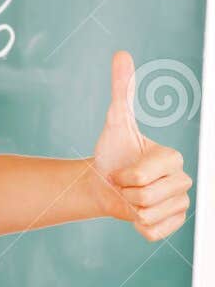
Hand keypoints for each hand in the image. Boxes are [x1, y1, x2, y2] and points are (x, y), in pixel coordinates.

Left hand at [90, 51, 191, 241]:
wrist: (103, 184)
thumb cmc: (111, 154)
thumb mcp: (115, 121)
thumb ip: (121, 90)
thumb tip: (122, 53)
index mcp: (174, 157)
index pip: (141, 176)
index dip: (124, 175)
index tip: (122, 169)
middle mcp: (183, 180)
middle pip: (145, 197)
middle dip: (126, 193)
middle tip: (125, 185)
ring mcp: (180, 203)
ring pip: (148, 216)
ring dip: (130, 210)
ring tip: (131, 198)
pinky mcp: (173, 225)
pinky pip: (152, 233)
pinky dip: (137, 227)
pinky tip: (138, 215)